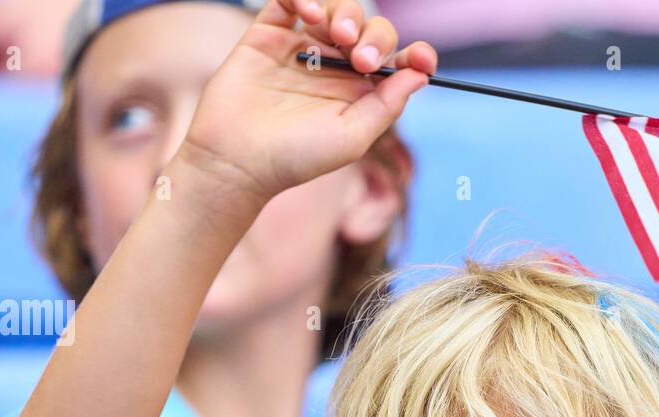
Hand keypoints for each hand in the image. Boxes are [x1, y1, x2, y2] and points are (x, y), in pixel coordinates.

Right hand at [177, 0, 436, 214]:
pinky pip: (289, 0)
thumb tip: (420, 74)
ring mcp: (302, 49)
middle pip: (370, 31)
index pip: (397, 63)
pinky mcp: (268, 35)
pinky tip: (310, 14)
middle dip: (375, 36)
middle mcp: (334, 68)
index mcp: (360, 94)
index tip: (420, 58)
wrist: (237, 159)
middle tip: (361, 58)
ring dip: (345, 13)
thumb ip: (387, 105)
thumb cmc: (296, 158)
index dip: (415, 55)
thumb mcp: (353, 137)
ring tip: (337, 34)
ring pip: (336, 10)